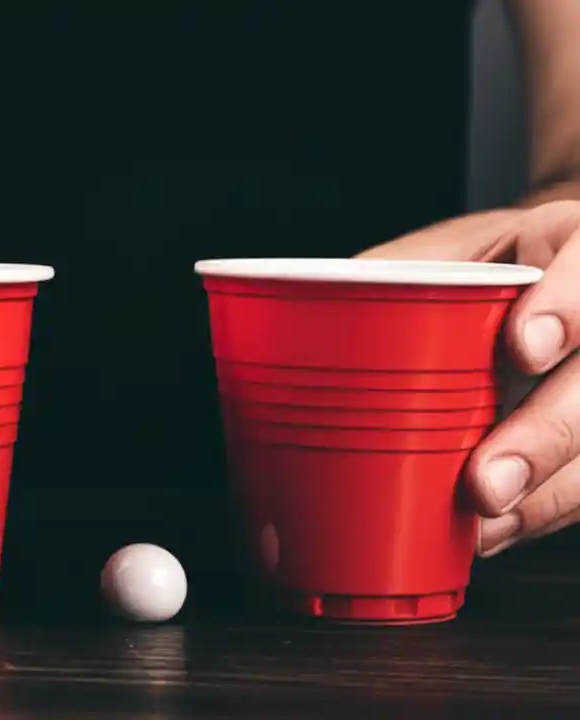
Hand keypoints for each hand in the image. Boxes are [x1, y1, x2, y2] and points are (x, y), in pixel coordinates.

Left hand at [363, 200, 579, 555]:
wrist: (538, 273)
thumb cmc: (474, 263)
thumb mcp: (424, 255)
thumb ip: (378, 286)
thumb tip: (286, 338)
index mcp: (565, 238)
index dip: (569, 305)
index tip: (521, 351)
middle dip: (546, 437)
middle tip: (485, 486)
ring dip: (546, 495)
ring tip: (480, 526)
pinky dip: (542, 510)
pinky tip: (496, 530)